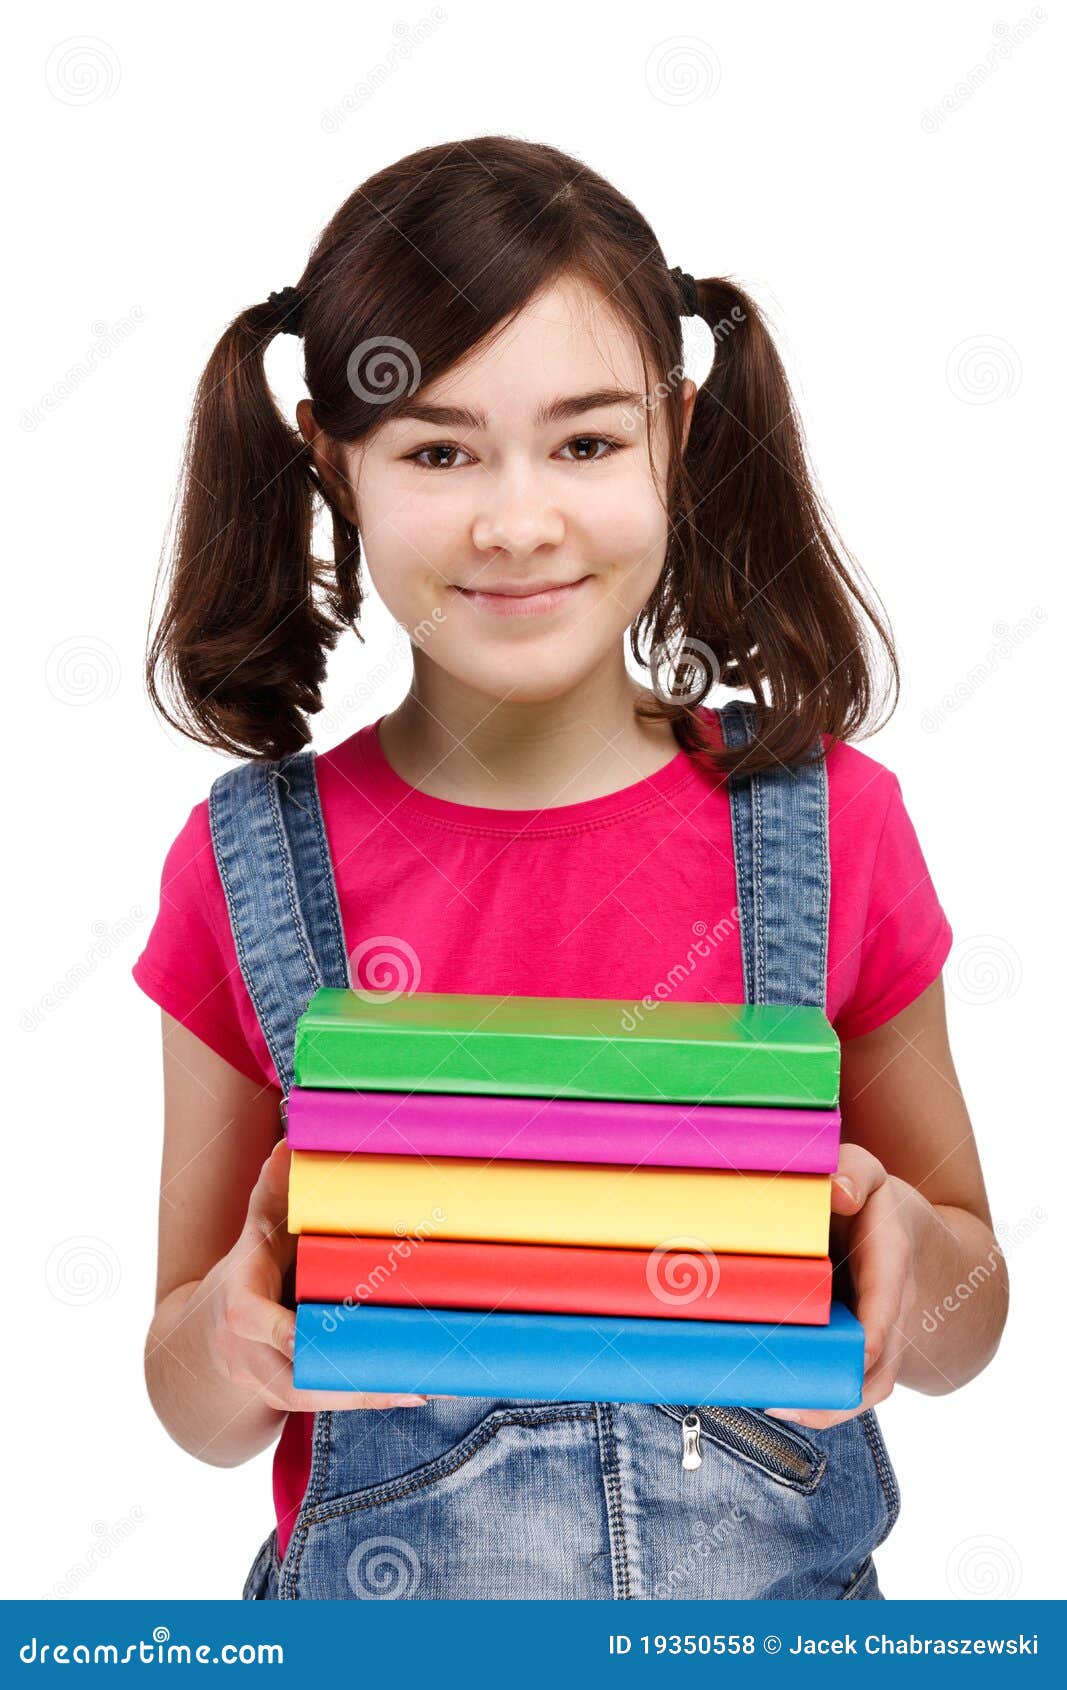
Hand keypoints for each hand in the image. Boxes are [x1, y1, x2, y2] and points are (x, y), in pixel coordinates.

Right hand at [204, 1137, 455, 1411]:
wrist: (203, 1337)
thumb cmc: (245, 1270)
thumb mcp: (255, 1229)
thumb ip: (271, 1193)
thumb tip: (288, 1145)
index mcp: (240, 1306)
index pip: (264, 1323)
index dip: (296, 1333)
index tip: (337, 1330)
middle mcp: (248, 1352)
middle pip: (298, 1372)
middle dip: (349, 1370)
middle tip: (405, 1362)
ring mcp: (264, 1383)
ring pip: (315, 1397)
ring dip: (367, 1393)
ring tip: (420, 1385)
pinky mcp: (286, 1402)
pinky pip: (326, 1406)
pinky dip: (366, 1400)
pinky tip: (412, 1392)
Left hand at [761, 1143, 922, 1428]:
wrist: (914, 1242)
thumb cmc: (879, 1208)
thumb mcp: (871, 1174)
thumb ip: (854, 1170)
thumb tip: (838, 1191)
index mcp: (892, 1269)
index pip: (885, 1312)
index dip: (866, 1339)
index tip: (841, 1355)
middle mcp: (891, 1316)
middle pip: (875, 1367)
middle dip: (834, 1381)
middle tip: (777, 1385)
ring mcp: (879, 1344)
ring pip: (865, 1390)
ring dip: (823, 1402)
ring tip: (769, 1397)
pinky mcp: (858, 1358)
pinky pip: (850, 1391)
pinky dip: (819, 1403)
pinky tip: (776, 1398)